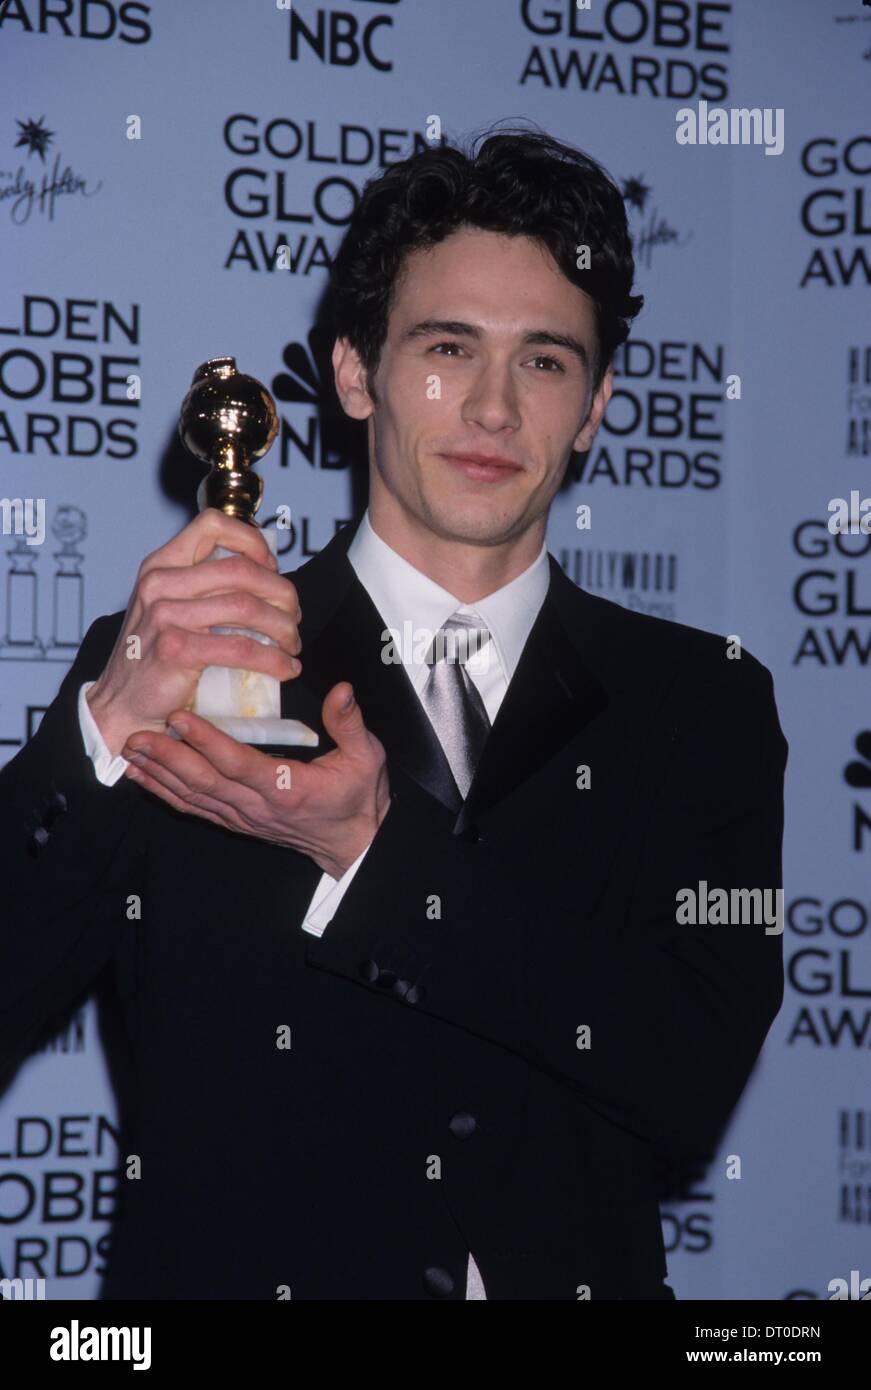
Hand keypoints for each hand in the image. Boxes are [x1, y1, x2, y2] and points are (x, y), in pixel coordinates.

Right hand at [86, 510, 300, 757]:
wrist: (121, 705)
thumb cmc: (153, 658)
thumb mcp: (167, 607)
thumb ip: (202, 586)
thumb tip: (265, 574)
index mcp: (160, 565)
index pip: (213, 524)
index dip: (253, 542)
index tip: (272, 568)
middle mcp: (159, 583)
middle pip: (242, 570)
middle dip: (282, 593)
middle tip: (293, 617)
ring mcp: (165, 615)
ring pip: (247, 608)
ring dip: (283, 628)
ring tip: (291, 644)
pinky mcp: (176, 649)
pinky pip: (242, 648)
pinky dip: (273, 659)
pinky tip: (284, 668)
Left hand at [120, 682, 390, 878]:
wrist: (354, 843)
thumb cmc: (358, 797)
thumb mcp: (367, 756)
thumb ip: (350, 724)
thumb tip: (342, 691)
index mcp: (285, 788)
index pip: (237, 763)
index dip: (206, 741)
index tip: (180, 718)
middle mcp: (257, 806)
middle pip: (203, 782)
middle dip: (166, 757)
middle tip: (138, 735)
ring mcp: (243, 817)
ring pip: (192, 797)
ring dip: (159, 774)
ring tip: (130, 751)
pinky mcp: (236, 822)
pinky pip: (195, 809)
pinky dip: (166, 793)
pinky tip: (144, 778)